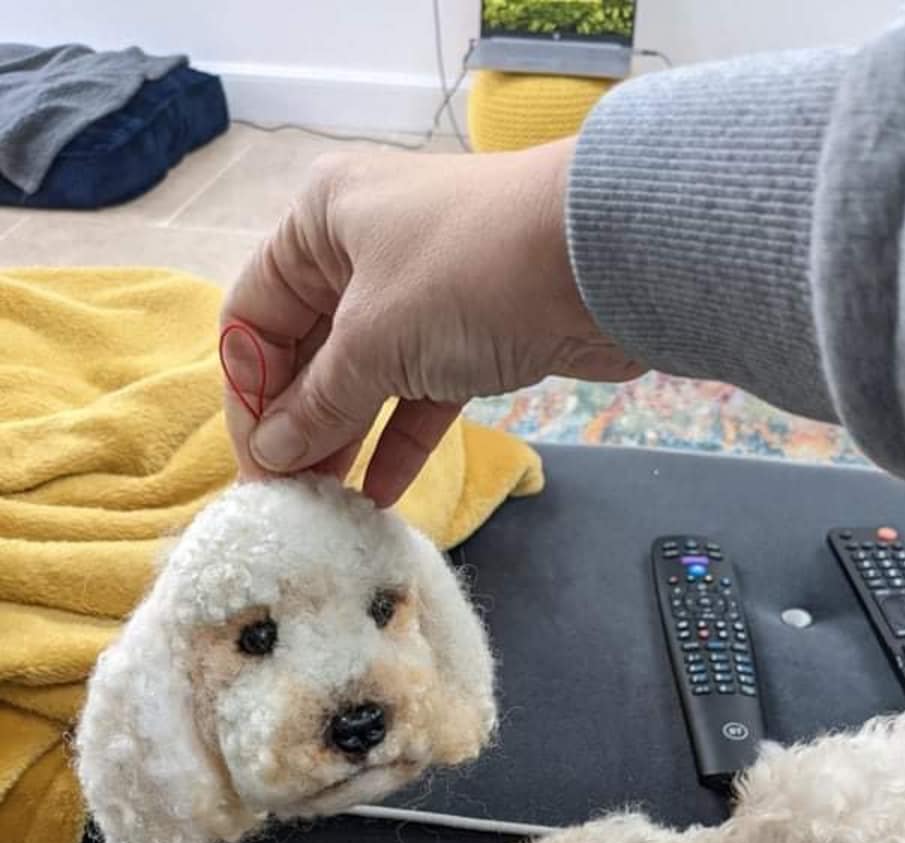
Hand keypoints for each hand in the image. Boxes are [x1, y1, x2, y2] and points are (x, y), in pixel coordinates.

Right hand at [220, 138, 641, 504]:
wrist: (605, 260)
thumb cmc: (469, 275)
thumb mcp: (374, 340)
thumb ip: (318, 404)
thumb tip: (273, 456)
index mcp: (320, 222)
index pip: (254, 315)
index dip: (248, 395)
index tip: (257, 468)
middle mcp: (364, 250)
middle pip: (307, 350)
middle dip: (296, 425)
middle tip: (287, 500)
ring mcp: (422, 296)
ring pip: (363, 378)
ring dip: (343, 440)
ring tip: (325, 506)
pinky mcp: (473, 337)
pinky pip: (418, 398)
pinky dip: (399, 443)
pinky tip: (379, 496)